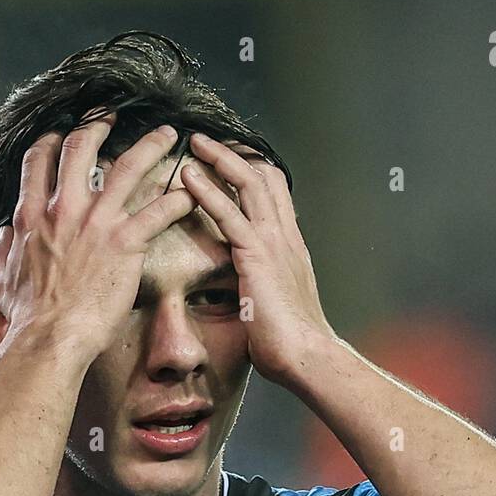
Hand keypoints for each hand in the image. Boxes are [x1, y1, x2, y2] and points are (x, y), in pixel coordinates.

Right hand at [0, 116, 196, 362]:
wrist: (50, 337)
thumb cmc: (27, 316)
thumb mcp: (4, 276)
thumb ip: (4, 250)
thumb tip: (5, 236)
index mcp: (32, 214)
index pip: (39, 160)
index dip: (52, 141)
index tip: (62, 134)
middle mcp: (64, 209)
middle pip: (82, 148)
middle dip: (100, 125)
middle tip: (114, 116)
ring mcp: (97, 223)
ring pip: (128, 167)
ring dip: (151, 145)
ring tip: (168, 134)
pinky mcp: (125, 243)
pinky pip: (158, 211)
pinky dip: (177, 199)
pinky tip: (192, 194)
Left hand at [181, 133, 334, 385]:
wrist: (307, 356)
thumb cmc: (290, 342)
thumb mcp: (276, 304)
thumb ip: (264, 287)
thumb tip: (250, 293)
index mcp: (289, 246)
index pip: (274, 193)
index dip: (252, 170)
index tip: (229, 158)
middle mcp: (284, 237)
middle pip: (264, 177)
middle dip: (234, 154)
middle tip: (206, 140)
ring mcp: (273, 243)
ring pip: (248, 184)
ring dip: (219, 159)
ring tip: (193, 143)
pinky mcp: (257, 256)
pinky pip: (229, 213)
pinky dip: (208, 191)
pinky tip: (188, 176)